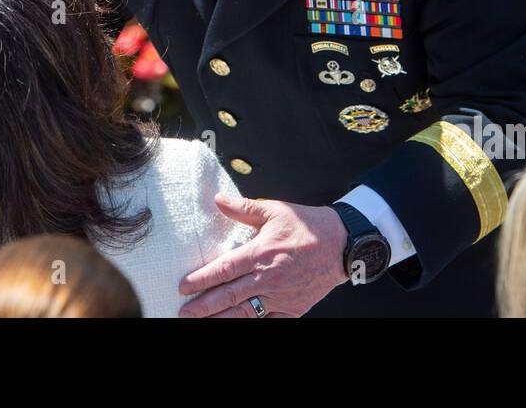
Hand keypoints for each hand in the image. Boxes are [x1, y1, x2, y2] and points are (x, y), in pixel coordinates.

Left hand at [177, 194, 347, 316]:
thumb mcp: (274, 210)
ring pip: (244, 313)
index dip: (202, 279)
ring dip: (220, 319)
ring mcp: (281, 298)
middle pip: (229, 296)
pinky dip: (250, 325)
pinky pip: (267, 322)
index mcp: (261, 253)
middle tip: (184, 312)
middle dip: (203, 306)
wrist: (341, 245)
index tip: (183, 286)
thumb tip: (217, 200)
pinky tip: (236, 325)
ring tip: (202, 322)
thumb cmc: (306, 226)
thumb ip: (243, 209)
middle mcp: (268, 278)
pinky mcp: (292, 310)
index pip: (224, 270)